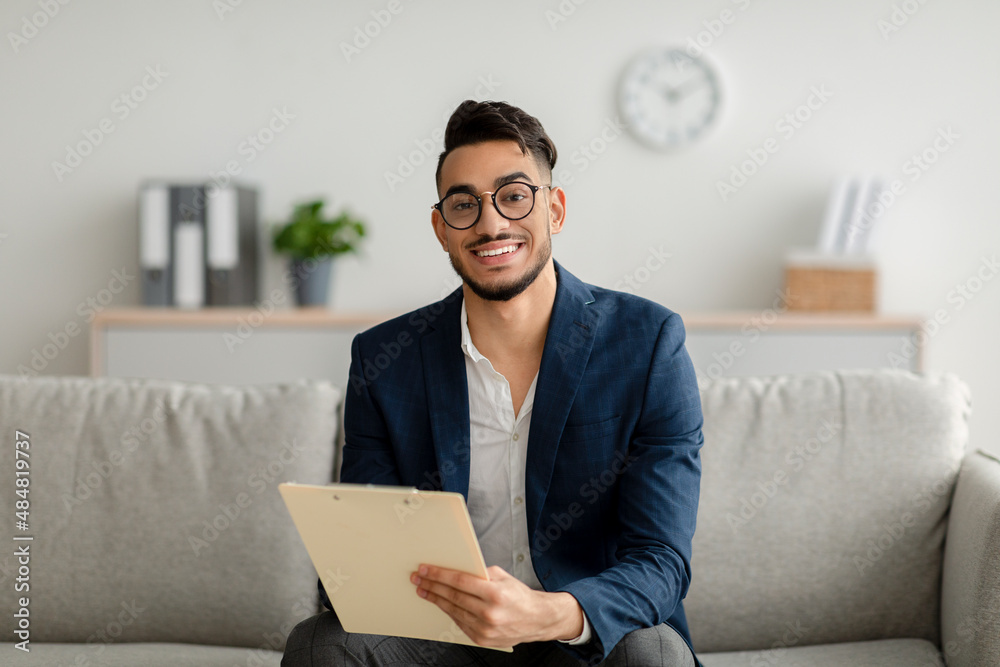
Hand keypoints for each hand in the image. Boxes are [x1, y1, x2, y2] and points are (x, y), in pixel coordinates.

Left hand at [410, 564, 583, 647]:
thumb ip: (480, 573)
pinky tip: (440, 603)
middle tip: (418, 578)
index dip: (439, 575)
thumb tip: (457, 568)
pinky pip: (459, 623)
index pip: (460, 582)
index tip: (425, 569)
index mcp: (495, 594)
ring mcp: (485, 629)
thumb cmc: (520, 596)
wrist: (537, 620)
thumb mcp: (503, 577)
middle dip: (432, 585)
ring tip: (424, 590)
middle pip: (452, 596)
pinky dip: (448, 612)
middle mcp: (489, 613)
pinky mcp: (481, 639)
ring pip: (453, 611)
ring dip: (435, 599)